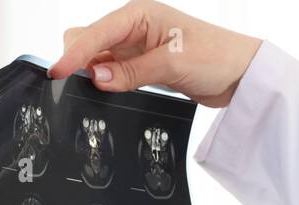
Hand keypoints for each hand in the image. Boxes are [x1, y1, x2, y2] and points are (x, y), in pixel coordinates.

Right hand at [49, 0, 261, 107]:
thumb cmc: (216, 57)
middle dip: (79, 61)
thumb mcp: (171, 64)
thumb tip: (97, 78)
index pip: (95, 33)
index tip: (57, 73)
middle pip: (88, 40)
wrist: (242, 74)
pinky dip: (108, 83)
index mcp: (139, 15)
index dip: (74, 55)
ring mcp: (137, 47)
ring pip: (99, 58)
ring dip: (93, 75)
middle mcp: (134, 27)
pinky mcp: (143, 66)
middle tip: (78, 87)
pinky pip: (114, 72)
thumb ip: (131, 72)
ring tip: (96, 94)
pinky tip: (110, 95)